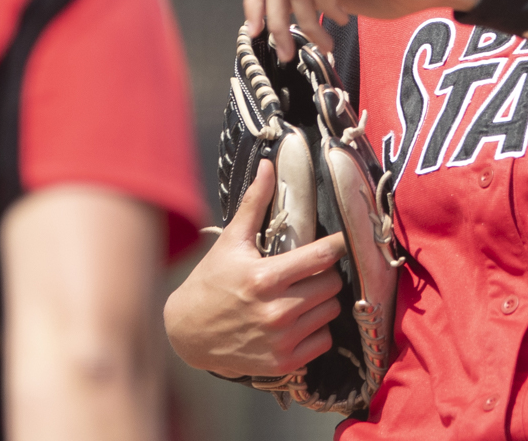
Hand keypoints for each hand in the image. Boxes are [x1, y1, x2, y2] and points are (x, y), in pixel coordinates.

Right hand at [163, 161, 347, 377]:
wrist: (188, 334)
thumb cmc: (211, 282)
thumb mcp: (231, 242)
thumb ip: (255, 203)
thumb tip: (268, 165)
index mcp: (264, 278)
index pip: (322, 256)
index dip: (336, 245)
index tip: (339, 241)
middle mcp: (275, 311)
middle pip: (331, 284)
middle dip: (324, 274)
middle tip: (309, 272)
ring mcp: (281, 340)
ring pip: (331, 311)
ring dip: (322, 302)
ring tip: (302, 295)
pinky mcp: (284, 362)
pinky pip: (324, 340)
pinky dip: (317, 330)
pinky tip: (298, 321)